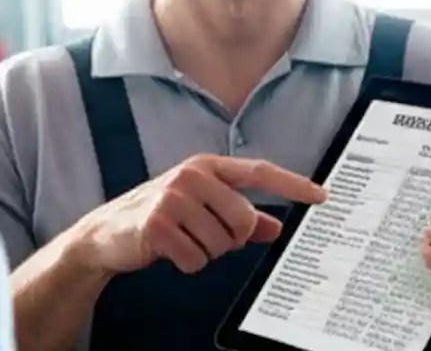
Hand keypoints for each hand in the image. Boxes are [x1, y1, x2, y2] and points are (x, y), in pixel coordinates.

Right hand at [74, 154, 326, 275]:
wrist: (107, 232)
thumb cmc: (162, 216)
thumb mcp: (202, 209)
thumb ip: (242, 216)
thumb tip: (278, 227)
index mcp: (207, 167)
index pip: (259, 172)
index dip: (293, 185)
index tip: (322, 196)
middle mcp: (192, 176)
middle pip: (243, 219)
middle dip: (231, 239)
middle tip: (206, 236)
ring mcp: (173, 198)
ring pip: (221, 243)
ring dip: (206, 252)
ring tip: (182, 240)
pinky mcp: (158, 224)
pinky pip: (196, 258)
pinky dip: (187, 263)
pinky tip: (169, 250)